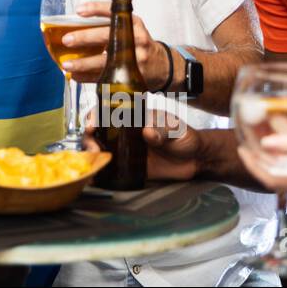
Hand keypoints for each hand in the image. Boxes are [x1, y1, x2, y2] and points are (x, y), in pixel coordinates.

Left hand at [62, 1, 171, 89]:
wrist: (162, 66)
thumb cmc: (137, 43)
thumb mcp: (131, 27)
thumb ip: (110, 23)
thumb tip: (75, 20)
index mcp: (133, 24)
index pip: (114, 12)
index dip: (96, 9)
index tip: (79, 10)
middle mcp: (136, 39)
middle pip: (108, 37)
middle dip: (85, 38)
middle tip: (67, 40)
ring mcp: (134, 59)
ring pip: (105, 61)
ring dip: (83, 63)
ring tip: (66, 64)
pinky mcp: (130, 76)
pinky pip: (106, 77)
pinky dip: (88, 77)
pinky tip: (75, 75)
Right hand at [84, 109, 202, 181]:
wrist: (196, 160)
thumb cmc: (186, 137)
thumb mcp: (176, 129)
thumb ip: (162, 130)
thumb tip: (147, 133)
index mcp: (133, 117)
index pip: (107, 112)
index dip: (95, 116)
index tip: (92, 124)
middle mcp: (125, 132)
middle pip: (98, 132)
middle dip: (89, 138)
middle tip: (94, 147)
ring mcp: (126, 150)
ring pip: (101, 149)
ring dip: (92, 155)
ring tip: (94, 161)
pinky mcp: (130, 167)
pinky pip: (111, 168)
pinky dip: (100, 171)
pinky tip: (94, 176)